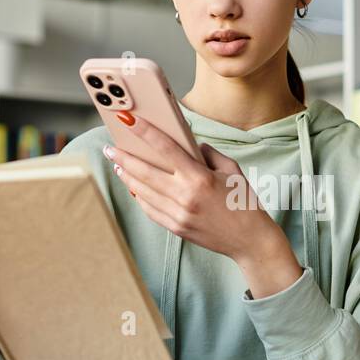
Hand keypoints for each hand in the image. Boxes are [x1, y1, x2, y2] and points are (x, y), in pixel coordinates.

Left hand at [104, 115, 302, 297]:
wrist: (249, 239)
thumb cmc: (243, 201)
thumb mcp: (231, 170)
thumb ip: (208, 153)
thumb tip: (189, 145)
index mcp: (199, 177)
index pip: (165, 148)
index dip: (144, 132)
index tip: (128, 120)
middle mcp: (185, 195)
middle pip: (145, 171)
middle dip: (123, 158)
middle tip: (110, 148)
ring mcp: (178, 214)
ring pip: (143, 191)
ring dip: (128, 177)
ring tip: (118, 165)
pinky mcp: (176, 227)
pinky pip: (150, 209)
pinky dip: (140, 197)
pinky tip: (134, 187)